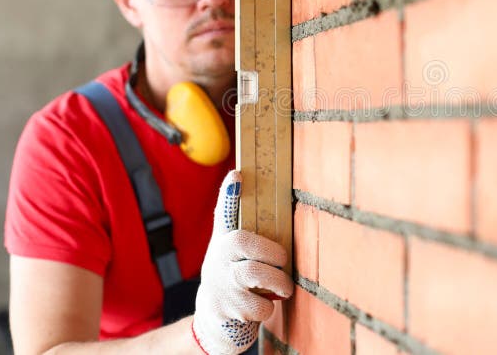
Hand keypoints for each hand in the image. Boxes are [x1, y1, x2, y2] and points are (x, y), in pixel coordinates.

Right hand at [192, 170, 293, 353]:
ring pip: (255, 273)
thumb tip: (259, 201)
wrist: (213, 322)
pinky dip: (268, 308)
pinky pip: (259, 305)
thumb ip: (244, 236)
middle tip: (283, 262)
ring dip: (278, 282)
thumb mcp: (233, 256)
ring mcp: (218, 284)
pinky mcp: (223, 309)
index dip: (228, 194)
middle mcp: (216, 258)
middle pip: (244, 242)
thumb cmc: (233, 280)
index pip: (224, 213)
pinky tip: (261, 307)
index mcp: (223, 242)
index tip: (236, 175)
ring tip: (284, 287)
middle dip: (273, 252)